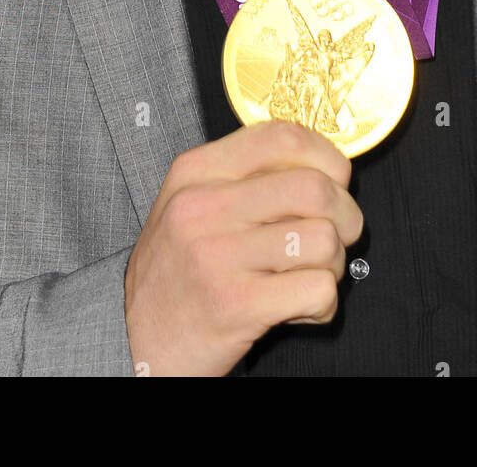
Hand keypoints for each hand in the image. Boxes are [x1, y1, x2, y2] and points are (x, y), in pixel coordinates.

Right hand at [123, 120, 362, 376]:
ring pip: (323, 240)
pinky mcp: (235, 305)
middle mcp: (203, 207)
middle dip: (345, 215)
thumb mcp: (191, 203)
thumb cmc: (175, 270)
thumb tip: (321, 163)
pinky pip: (318, 289)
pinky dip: (322, 304)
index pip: (281, 138)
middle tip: (338, 234)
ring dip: (333, 264)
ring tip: (307, 275)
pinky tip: (298, 307)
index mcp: (196, 171)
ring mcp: (217, 256)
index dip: (326, 156)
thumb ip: (245, 176)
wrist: (131, 338)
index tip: (335, 177)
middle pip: (314, 188)